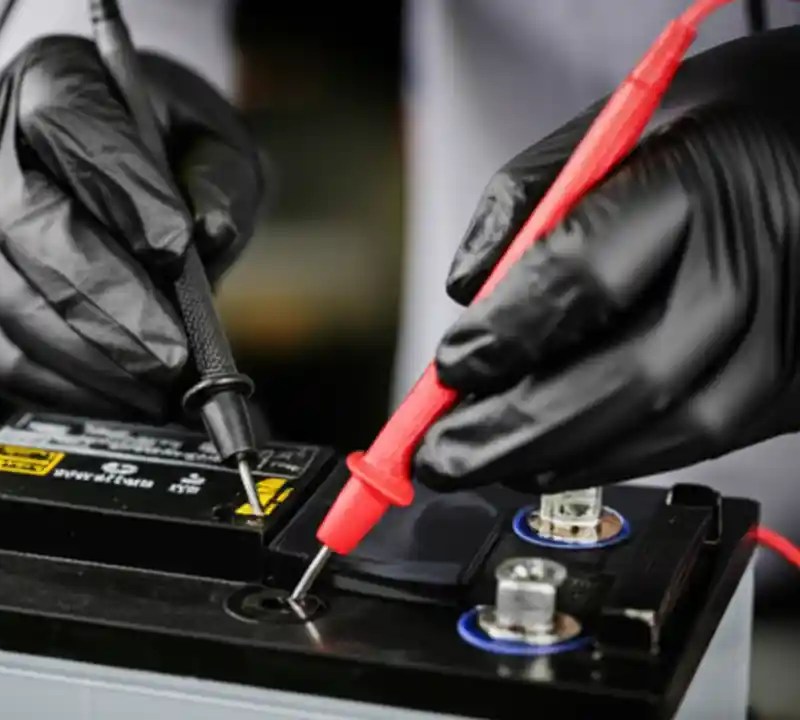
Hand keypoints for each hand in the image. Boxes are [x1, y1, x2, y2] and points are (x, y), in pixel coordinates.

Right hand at [0, 35, 262, 420]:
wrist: (81, 161)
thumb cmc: (150, 149)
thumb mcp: (203, 134)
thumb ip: (219, 176)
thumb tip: (209, 235)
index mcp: (46, 79)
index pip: (69, 123)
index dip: (120, 187)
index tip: (174, 246)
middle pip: (24, 223)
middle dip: (105, 300)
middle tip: (170, 352)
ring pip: (7, 300)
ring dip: (90, 358)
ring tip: (158, 386)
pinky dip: (65, 385)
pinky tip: (119, 396)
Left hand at [414, 27, 799, 493]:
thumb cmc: (715, 128)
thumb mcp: (614, 127)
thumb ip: (525, 201)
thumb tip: (469, 296)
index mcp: (700, 183)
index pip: (582, 279)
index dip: (503, 336)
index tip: (447, 366)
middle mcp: (756, 265)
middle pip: (627, 380)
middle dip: (516, 430)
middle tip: (440, 454)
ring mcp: (791, 333)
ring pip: (669, 430)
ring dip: (561, 459)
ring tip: (484, 465)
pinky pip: (703, 441)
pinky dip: (617, 457)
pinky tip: (556, 457)